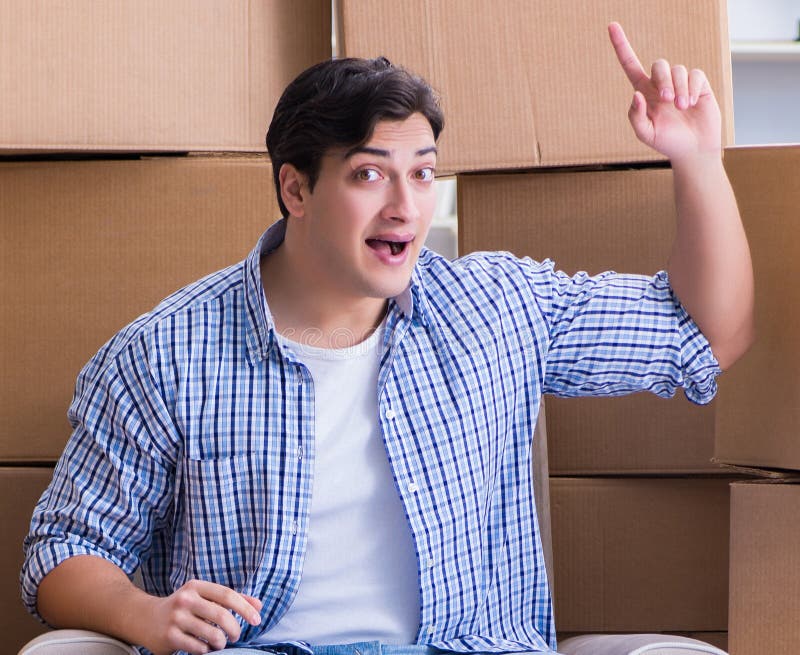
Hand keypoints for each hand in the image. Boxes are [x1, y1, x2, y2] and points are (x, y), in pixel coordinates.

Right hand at [143, 579, 261, 654]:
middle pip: (221, 615)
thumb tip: (258, 606)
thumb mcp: (204, 597)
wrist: (145, 618)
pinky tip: (204, 647)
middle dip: (235, 629)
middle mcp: (185, 599)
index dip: (245, 607)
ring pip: (211, 634)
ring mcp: (176, 618)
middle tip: (236, 635)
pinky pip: (198, 647)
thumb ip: (231, 600)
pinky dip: (206, 650)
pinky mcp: (169, 636)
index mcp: (196, 586)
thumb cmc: (183, 607)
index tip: (256, 620)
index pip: (227, 595)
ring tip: (220, 642)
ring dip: (221, 642)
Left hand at [608, 22, 721, 161]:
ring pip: (678, 69)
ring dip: (679, 89)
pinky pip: (695, 75)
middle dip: (663, 80)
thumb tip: (636, 94)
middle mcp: (662, 85)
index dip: (621, 46)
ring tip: (682, 108)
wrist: (693, 150)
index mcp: (644, 93)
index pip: (630, 65)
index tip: (611, 26)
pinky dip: (693, 88)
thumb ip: (635, 116)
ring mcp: (681, 83)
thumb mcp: (645, 134)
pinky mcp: (699, 85)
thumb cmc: (667, 143)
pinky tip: (693, 103)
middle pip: (658, 64)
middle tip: (667, 100)